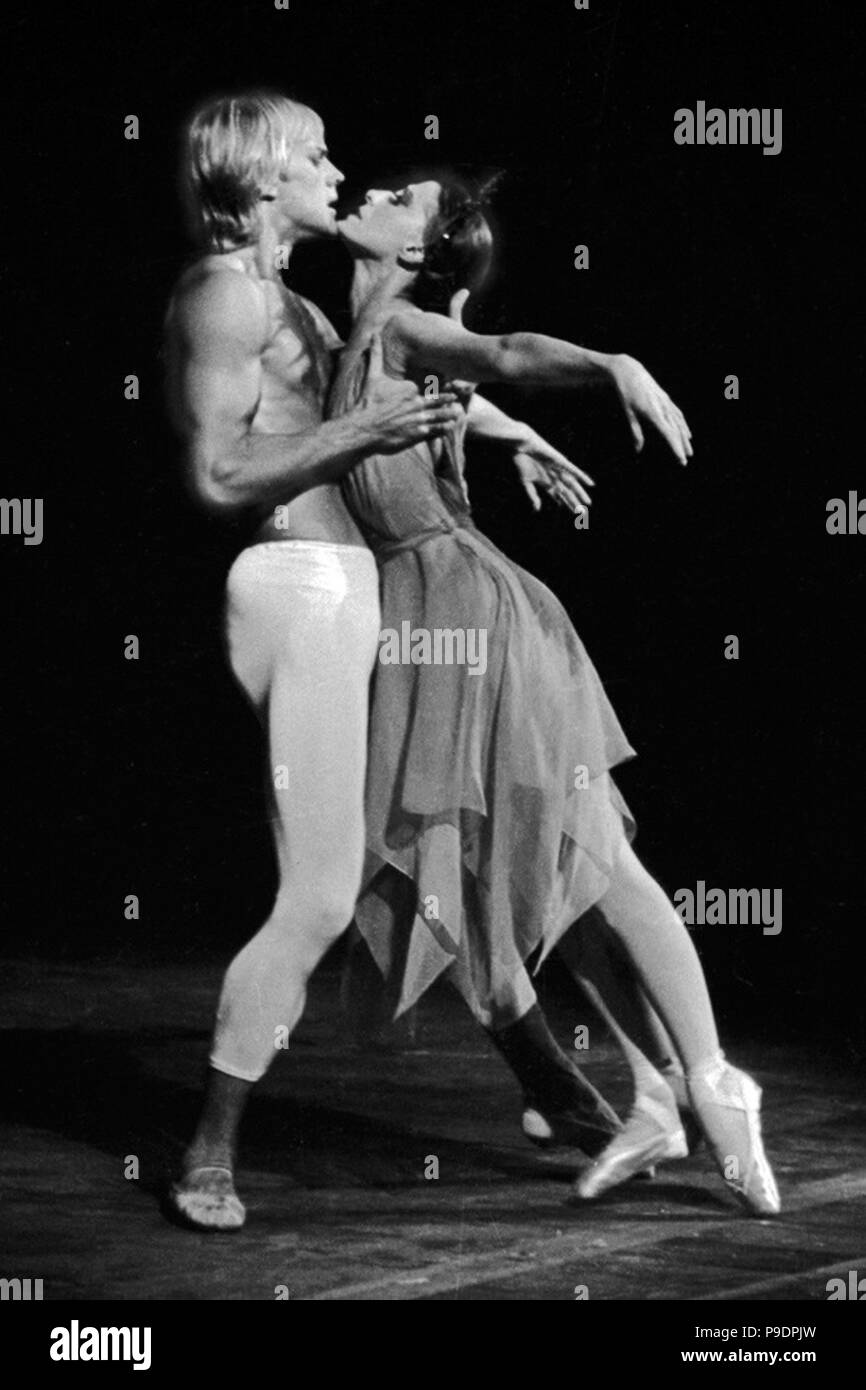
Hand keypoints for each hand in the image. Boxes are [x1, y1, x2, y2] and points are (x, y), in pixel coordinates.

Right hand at [355, 331, 461, 454]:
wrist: (364, 428)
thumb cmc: (368, 402)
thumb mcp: (372, 376)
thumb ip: (377, 355)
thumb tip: (374, 335)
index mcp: (410, 388)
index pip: (430, 383)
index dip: (441, 381)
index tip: (451, 379)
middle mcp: (417, 402)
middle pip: (438, 398)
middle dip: (448, 396)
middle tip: (457, 394)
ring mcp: (419, 418)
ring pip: (439, 414)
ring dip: (449, 413)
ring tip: (456, 412)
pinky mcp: (417, 433)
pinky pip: (435, 430)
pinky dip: (443, 428)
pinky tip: (449, 427)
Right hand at [513, 432, 594, 515]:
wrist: (521, 445)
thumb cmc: (522, 461)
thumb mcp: (526, 482)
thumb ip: (533, 496)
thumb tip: (537, 510)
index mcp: (546, 481)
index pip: (559, 495)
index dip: (566, 503)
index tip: (573, 512)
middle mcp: (554, 476)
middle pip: (567, 491)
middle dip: (574, 501)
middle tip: (582, 513)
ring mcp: (558, 469)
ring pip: (572, 483)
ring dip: (580, 493)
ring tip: (588, 503)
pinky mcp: (560, 461)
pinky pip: (574, 470)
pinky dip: (582, 477)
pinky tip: (590, 484)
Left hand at [608, 354, 692, 464]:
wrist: (629, 370)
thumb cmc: (626, 393)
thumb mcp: (628, 413)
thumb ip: (635, 431)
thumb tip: (638, 450)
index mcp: (653, 412)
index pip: (668, 434)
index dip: (675, 447)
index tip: (680, 459)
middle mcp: (662, 407)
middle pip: (676, 430)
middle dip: (681, 446)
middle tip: (685, 461)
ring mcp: (666, 402)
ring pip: (679, 422)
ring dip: (684, 437)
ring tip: (689, 450)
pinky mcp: (666, 398)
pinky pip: (677, 414)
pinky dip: (683, 425)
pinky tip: (686, 433)